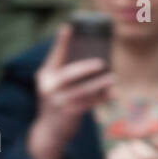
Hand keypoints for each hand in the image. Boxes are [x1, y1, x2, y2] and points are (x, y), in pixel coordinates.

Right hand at [27, 24, 113, 158]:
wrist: (49, 131)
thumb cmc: (57, 101)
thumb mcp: (53, 84)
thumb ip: (63, 70)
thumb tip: (91, 55)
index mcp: (45, 75)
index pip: (54, 56)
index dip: (61, 42)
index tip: (68, 27)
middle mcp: (48, 88)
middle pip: (69, 75)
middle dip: (86, 68)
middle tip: (101, 63)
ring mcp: (58, 102)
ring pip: (82, 90)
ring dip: (99, 84)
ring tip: (113, 78)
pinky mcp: (69, 114)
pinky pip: (89, 103)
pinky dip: (102, 98)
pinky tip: (112, 93)